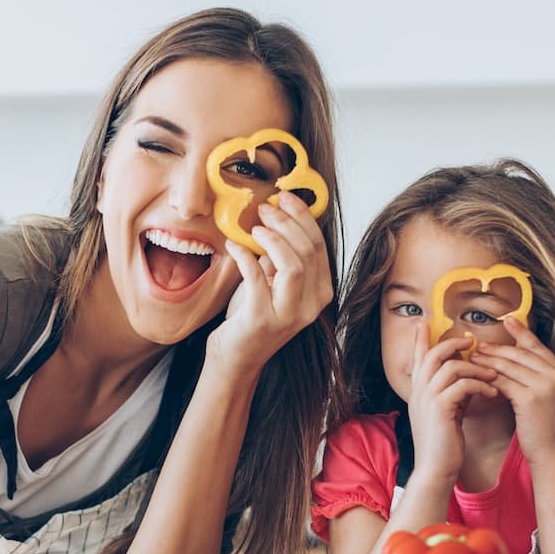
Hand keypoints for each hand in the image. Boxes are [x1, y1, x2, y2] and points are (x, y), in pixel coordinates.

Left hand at [205, 191, 333, 379]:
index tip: (284, 197)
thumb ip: (283, 256)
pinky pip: (256, 277)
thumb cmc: (254, 314)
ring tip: (254, 226)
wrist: (237, 356)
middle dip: (286, 222)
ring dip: (273, 238)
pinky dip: (244, 255)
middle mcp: (311, 305)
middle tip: (265, 208)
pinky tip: (233, 245)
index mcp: (321, 291)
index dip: (303, 216)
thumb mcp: (275, 281)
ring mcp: (288, 315)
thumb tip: (277, 215)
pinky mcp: (261, 319)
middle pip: (308, 251)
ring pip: (293, 264)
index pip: (319, 245)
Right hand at [406, 328, 498, 488]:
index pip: (417, 358)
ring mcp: (427, 399)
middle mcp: (418, 392)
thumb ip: (450, 394)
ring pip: (451, 367)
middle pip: (433, 354)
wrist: (436, 470)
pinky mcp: (440, 408)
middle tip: (471, 341)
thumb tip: (465, 378)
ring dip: (476, 368)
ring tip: (493, 375)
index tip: (426, 323)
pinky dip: (480, 385)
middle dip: (453, 344)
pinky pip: (462, 385)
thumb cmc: (444, 444)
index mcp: (418, 392)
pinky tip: (493, 392)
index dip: (421, 339)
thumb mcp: (445, 413)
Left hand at [473, 317, 554, 466]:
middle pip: (520, 354)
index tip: (507, 319)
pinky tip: (476, 376)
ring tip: (472, 357)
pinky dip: (488, 378)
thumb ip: (536, 377)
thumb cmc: (543, 427)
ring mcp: (546, 386)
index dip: (521, 332)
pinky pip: (503, 382)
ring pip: (510, 366)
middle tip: (477, 344)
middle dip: (497, 347)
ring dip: (488, 360)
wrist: (550, 453)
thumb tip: (513, 359)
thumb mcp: (546, 397)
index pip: (537, 346)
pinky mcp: (530, 398)